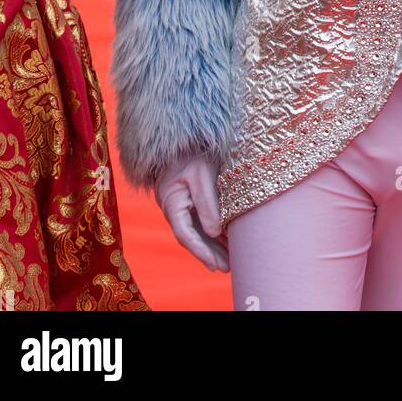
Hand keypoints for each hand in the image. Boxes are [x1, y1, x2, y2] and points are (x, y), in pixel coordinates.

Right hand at [154, 155, 228, 271]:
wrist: (184, 133)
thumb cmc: (191, 151)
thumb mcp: (201, 174)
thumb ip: (207, 203)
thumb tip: (214, 232)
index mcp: (171, 201)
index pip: (185, 234)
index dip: (200, 251)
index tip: (215, 265)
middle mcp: (174, 206)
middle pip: (192, 236)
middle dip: (208, 254)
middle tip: (226, 268)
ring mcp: (182, 203)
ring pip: (197, 230)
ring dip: (212, 246)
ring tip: (229, 261)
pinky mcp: (191, 197)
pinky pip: (201, 219)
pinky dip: (213, 232)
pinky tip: (226, 241)